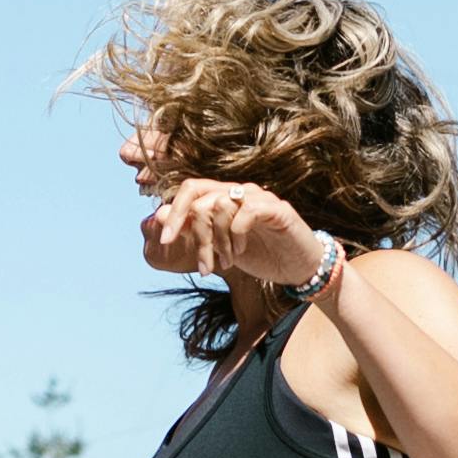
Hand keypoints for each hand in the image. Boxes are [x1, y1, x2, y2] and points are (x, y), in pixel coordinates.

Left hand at [140, 173, 336, 298]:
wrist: (299, 269)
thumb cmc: (260, 254)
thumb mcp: (219, 247)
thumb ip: (192, 230)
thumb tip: (159, 215)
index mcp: (224, 197)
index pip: (190, 189)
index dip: (174, 212)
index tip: (165, 241)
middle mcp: (240, 192)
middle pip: (201, 197)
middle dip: (195, 235)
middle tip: (204, 265)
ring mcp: (259, 198)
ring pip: (221, 204)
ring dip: (218, 241)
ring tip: (225, 263)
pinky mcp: (278, 210)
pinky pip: (249, 210)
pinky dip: (238, 232)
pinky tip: (240, 251)